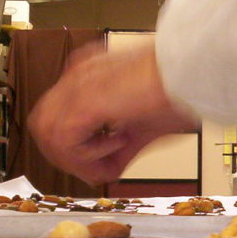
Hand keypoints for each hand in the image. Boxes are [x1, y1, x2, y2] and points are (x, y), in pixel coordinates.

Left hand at [29, 41, 196, 183]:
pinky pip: (64, 139)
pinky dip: (86, 154)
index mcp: (91, 77)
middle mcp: (79, 76)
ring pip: (46, 133)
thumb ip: (121, 148)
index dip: (74, 148)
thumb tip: (110, 169)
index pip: (59, 117)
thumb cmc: (180, 87)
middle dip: (66, 155)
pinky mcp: (86, 98)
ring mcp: (79, 83)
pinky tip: (117, 145)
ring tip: (109, 156)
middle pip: (44, 124)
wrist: (192, 67)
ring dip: (75, 157)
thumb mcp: (144, 125)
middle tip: (95, 167)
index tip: (102, 164)